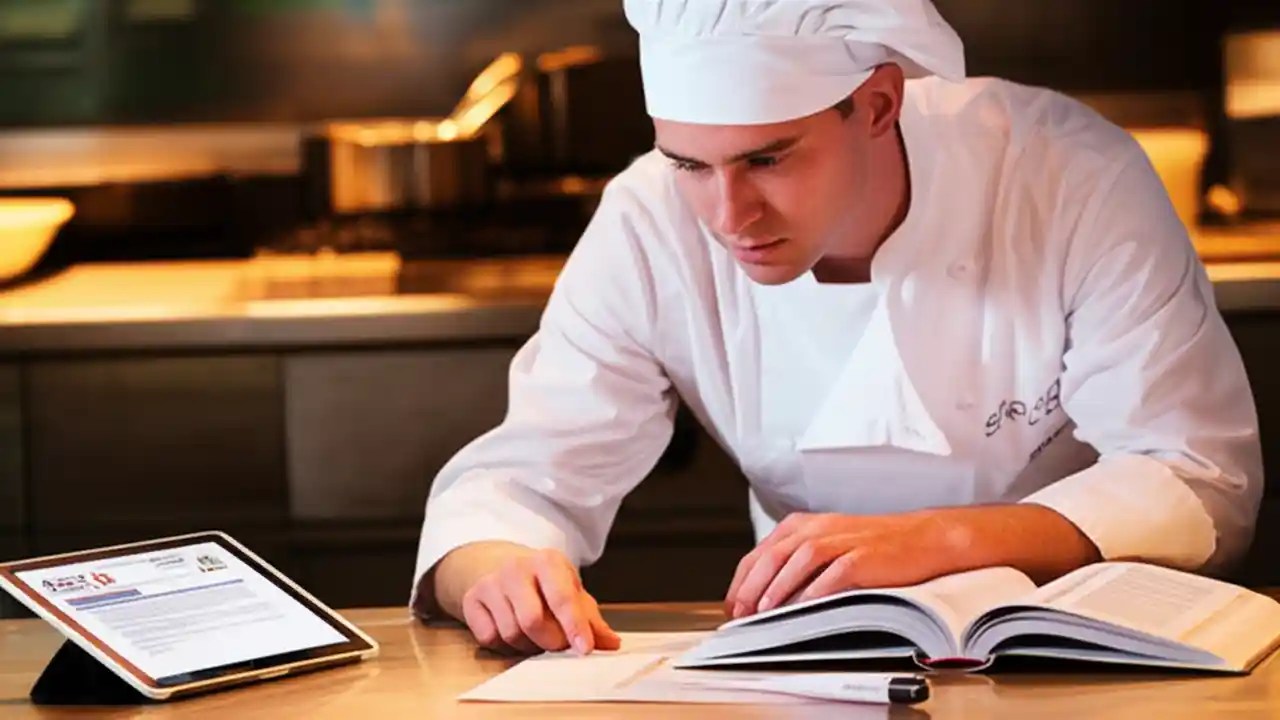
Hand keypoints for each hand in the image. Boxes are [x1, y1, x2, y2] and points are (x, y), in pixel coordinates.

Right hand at [460, 548, 620, 655]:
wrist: (502, 566)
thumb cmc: (545, 584)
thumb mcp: (571, 592)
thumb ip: (591, 619)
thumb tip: (611, 643)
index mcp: (548, 561)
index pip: (562, 598)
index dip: (574, 626)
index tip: (584, 649)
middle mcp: (516, 568)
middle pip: (533, 621)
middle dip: (550, 641)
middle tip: (559, 644)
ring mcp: (491, 582)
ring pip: (511, 633)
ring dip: (528, 645)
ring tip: (535, 634)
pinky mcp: (471, 599)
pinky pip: (489, 638)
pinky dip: (505, 645)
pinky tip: (512, 630)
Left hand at [724, 512, 949, 618]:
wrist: (921, 538)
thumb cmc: (873, 546)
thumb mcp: (827, 545)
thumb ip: (796, 562)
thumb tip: (763, 595)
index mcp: (803, 526)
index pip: (760, 552)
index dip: (741, 580)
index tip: (731, 605)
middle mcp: (818, 529)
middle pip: (773, 555)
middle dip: (751, 586)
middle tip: (739, 613)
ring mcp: (841, 541)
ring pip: (798, 560)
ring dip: (777, 587)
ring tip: (762, 611)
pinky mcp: (863, 557)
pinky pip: (834, 574)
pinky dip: (815, 591)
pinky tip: (803, 608)